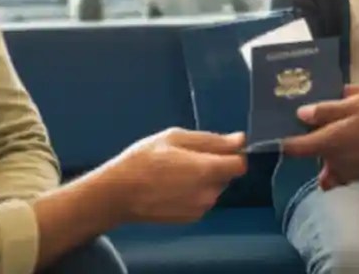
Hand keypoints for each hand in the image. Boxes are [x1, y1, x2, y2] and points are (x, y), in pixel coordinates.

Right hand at [98, 128, 246, 223]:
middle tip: (184, 157)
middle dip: (214, 165)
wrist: (118, 194)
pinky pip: (202, 200)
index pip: (240, 163)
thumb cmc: (143, 159)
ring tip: (174, 172)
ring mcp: (201, 209)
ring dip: (203, 179)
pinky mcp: (191, 219)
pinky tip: (171, 187)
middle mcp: (209, 193)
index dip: (232, 153)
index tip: (216, 147)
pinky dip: (194, 192)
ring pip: (214, 188)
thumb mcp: (175, 138)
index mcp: (207, 170)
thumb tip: (240, 140)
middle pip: (226, 175)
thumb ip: (211, 140)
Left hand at [281, 96, 358, 188]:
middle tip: (319, 117)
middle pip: (314, 155)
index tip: (286, 126)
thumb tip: (303, 114)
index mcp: (328, 142)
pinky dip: (348, 155)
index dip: (287, 138)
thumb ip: (327, 110)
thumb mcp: (357, 103)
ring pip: (330, 162)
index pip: (294, 148)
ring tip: (345, 124)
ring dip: (332, 148)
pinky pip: (347, 167)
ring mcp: (351, 171)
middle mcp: (335, 161)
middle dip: (314, 140)